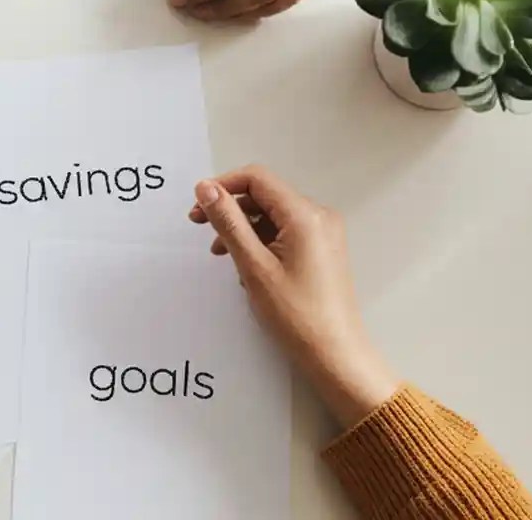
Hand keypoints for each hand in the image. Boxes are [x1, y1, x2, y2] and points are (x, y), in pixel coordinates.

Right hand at [189, 166, 397, 426]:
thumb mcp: (253, 265)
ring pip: (272, 215)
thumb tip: (205, 188)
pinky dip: (260, 241)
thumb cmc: (294, 313)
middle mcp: (318, 215)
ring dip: (243, 227)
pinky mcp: (321, 249)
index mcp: (305, 214)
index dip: (224, 185)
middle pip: (265, 195)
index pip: (258, 179)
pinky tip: (246, 265)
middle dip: (231, 209)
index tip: (197, 206)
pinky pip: (284, 232)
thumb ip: (228, 222)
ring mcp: (322, 233)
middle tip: (199, 227)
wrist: (333, 353)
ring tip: (222, 254)